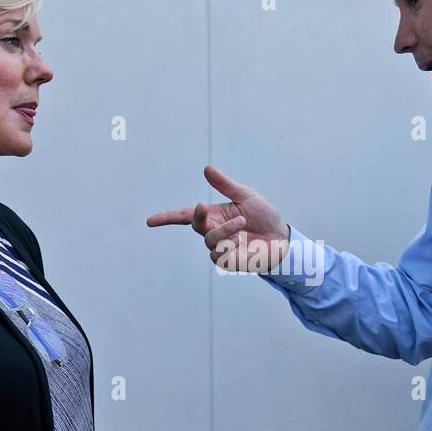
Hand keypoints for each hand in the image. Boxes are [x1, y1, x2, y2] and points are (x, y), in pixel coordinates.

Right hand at [146, 165, 289, 271]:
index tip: (150, 221)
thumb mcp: (245, 195)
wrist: (282, 238)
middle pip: (197, 226)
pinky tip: (243, 242)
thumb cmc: (264, 216)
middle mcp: (214, 231)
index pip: (185, 216)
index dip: (167, 218)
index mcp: (214, 215)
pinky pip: (220, 256)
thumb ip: (225, 185)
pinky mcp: (229, 262)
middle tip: (204, 207)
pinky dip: (230, 247)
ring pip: (210, 241)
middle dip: (199, 217)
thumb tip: (206, 168)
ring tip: (243, 223)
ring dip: (224, 230)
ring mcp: (221, 248)